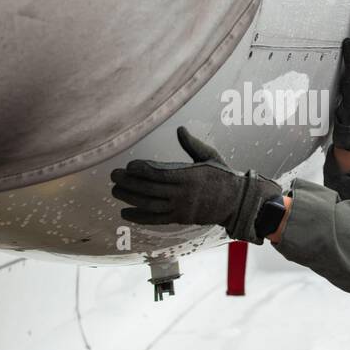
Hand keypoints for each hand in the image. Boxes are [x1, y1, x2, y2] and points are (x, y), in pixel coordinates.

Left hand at [109, 126, 281, 243]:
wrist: (235, 202)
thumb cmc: (222, 175)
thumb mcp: (210, 155)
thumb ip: (192, 144)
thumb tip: (180, 130)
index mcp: (190, 176)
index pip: (160, 174)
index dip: (141, 170)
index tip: (128, 165)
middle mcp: (183, 194)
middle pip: (150, 189)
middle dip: (129, 183)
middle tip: (113, 176)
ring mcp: (180, 208)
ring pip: (149, 205)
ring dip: (130, 198)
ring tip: (115, 191)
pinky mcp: (178, 219)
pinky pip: (155, 219)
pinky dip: (138, 217)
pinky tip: (125, 212)